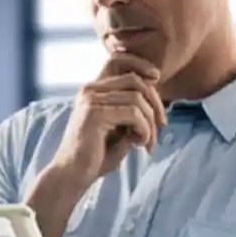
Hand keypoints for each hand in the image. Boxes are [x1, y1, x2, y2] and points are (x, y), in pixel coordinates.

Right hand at [50, 53, 167, 189]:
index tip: (157, 78)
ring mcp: (91, 100)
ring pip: (137, 98)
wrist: (72, 176)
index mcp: (94, 90)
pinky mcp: (95, 114)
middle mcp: (90, 90)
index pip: (117, 60)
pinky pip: (133, 113)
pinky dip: (144, 129)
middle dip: (155, 103)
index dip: (140, 63)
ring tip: (147, 142)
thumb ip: (133, 113)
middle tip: (162, 126)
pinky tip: (140, 144)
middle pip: (135, 80)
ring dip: (150, 122)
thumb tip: (157, 103)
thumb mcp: (120, 130)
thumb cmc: (96, 157)